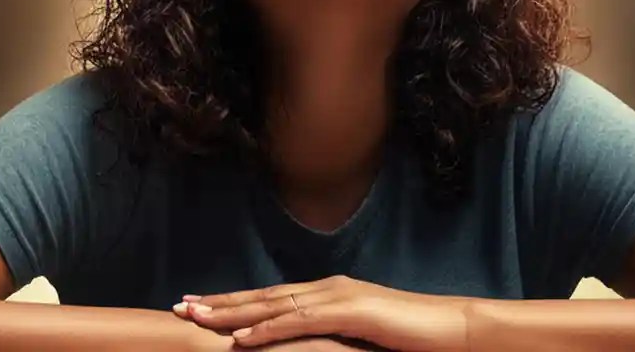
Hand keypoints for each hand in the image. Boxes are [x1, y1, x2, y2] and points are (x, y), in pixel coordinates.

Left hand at [171, 275, 467, 351]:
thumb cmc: (413, 339)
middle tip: (180, 305)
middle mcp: (328, 289)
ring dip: (231, 313)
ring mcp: (339, 297)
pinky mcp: (352, 313)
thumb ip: (334, 339)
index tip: (200, 306)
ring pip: (273, 305)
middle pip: (263, 296)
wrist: (455, 330)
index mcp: (330, 293)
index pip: (272, 297)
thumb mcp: (363, 338)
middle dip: (219, 302)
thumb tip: (308, 349)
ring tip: (196, 317)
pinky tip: (240, 341)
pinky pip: (300, 324)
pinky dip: (266, 332)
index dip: (234, 302)